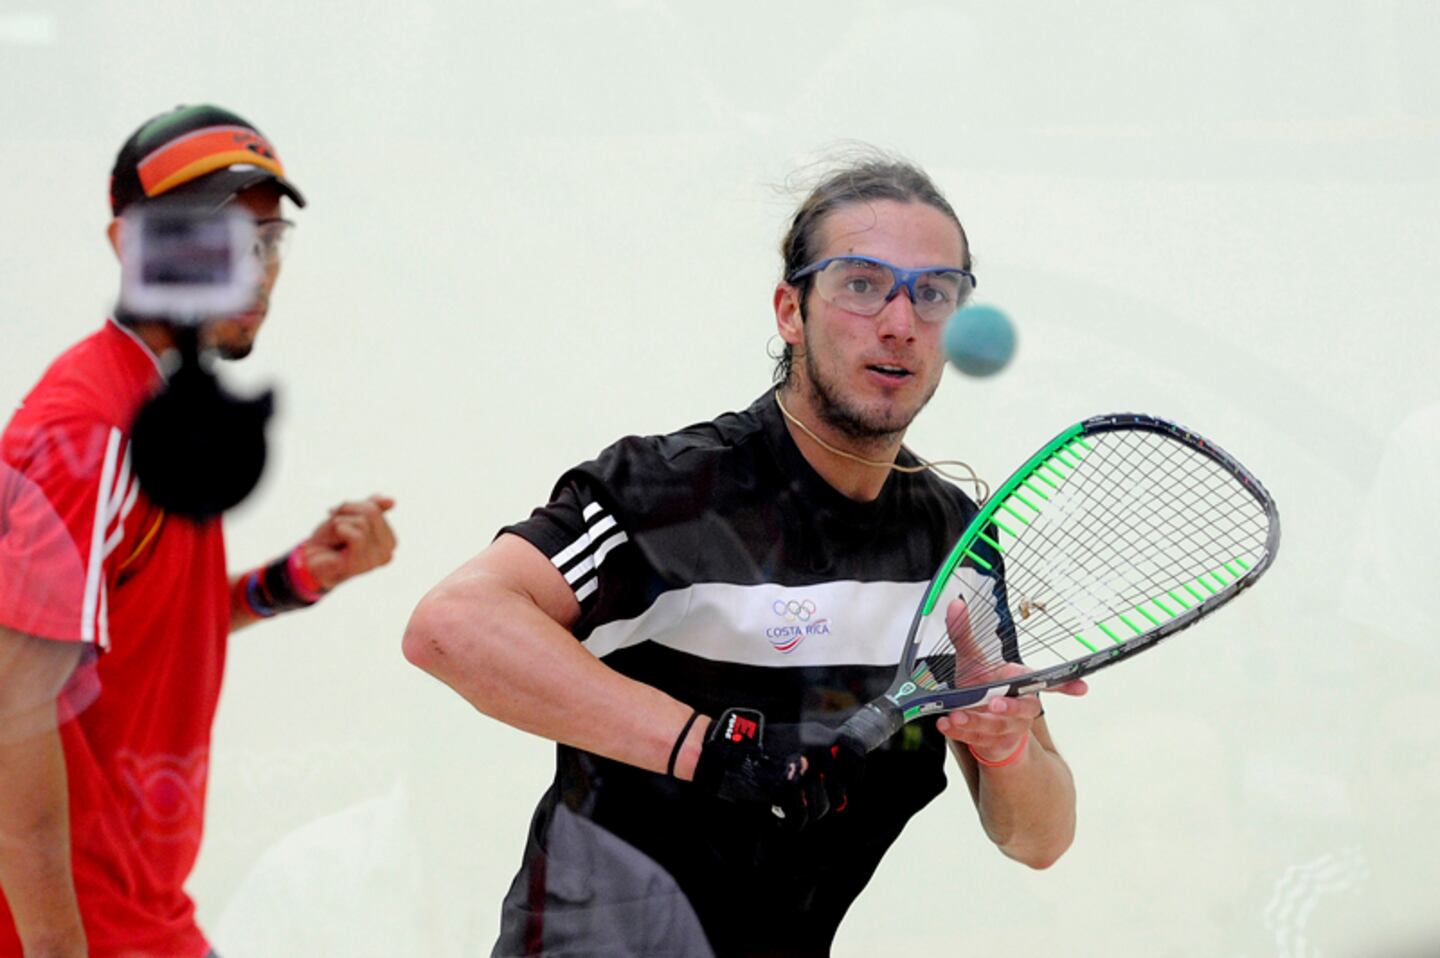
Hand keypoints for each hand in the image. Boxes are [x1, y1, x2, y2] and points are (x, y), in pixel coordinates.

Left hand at [298, 495, 396, 590]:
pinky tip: (336, 539)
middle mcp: (386, 553)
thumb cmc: (332, 539)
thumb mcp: (353, 516)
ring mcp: (373, 561)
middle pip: (371, 512)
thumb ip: (373, 507)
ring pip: (362, 522)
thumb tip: (393, 501)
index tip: (341, 517)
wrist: (309, 560)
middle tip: (335, 524)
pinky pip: (357, 537)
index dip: (353, 507)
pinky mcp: (358, 564)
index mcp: (389, 541)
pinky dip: (341, 531)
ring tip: (335, 537)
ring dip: (340, 523)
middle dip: (347, 511)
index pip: (376, 508)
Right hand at [691, 708, 863, 827]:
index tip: (847, 786)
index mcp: (819, 735)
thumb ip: (816, 757)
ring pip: (819, 808)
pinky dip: (790, 823)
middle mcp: (816, 749)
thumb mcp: (792, 738)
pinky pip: (799, 818)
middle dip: (825, 804)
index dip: (855, 775)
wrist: (724, 749)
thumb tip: (840, 794)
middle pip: (839, 792)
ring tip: (789, 810)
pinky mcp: (785, 786)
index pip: (856, 754)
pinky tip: (779, 818)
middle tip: (808, 804)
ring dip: (805, 814)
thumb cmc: (756, 747)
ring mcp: (802, 767)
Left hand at [935, 598, 1087, 763]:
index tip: (1082, 687)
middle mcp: (1019, 707)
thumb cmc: (980, 688)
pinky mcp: (990, 743)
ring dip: (976, 722)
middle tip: (994, 703)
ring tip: (956, 716)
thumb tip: (956, 604)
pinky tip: (946, 725)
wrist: (972, 722)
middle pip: (1023, 709)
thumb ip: (964, 634)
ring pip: (996, 727)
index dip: (1066, 684)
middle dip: (1010, 707)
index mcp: (1020, 683)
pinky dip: (960, 733)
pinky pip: (977, 740)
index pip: (1048, 682)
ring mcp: (1006, 727)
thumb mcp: (971, 659)